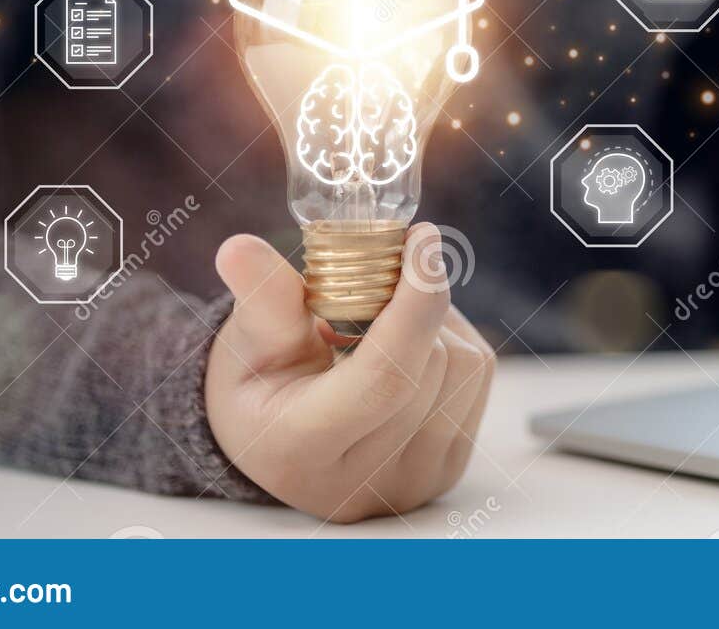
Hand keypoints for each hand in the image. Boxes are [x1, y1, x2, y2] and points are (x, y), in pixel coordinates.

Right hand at [205, 223, 494, 522]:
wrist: (277, 443)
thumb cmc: (258, 383)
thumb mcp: (245, 341)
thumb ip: (260, 297)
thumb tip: (240, 250)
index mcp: (303, 449)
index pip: (386, 378)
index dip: (415, 304)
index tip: (422, 238)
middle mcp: (366, 480)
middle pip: (433, 363)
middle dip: (415, 301)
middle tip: (382, 274)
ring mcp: (415, 481)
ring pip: (466, 365)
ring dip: (438, 321)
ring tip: (385, 317)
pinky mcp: (448, 468)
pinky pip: (478, 377)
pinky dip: (453, 340)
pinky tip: (410, 343)